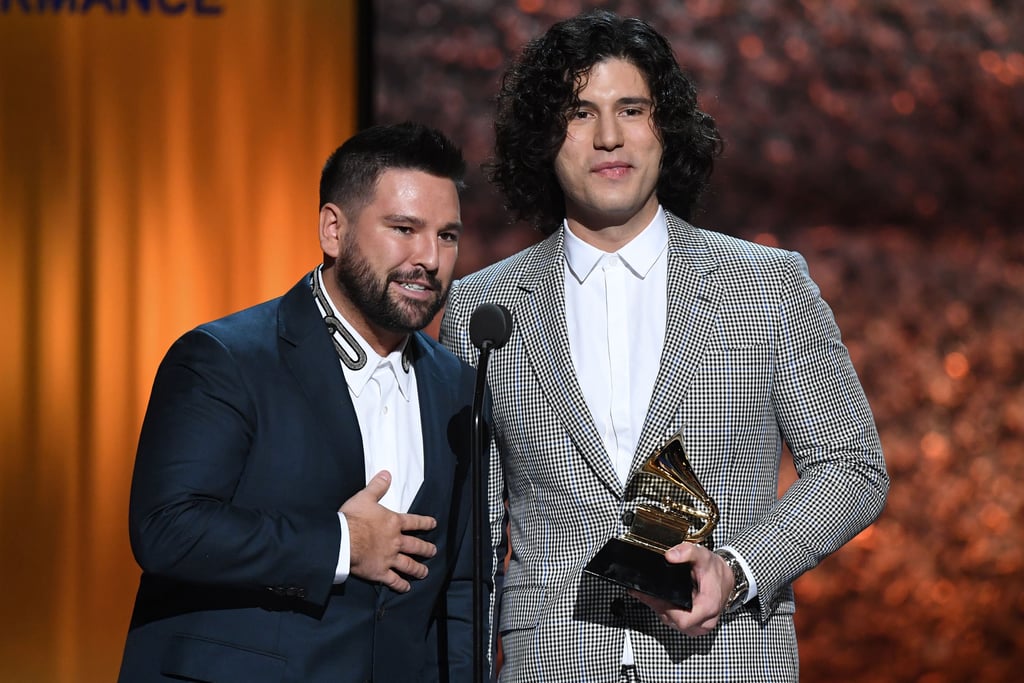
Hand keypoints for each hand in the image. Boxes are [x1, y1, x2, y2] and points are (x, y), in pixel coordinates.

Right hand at [341, 470, 437, 592]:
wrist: (343, 540)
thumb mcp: (365, 497)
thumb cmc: (353, 518)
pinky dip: (401, 585)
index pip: (414, 522)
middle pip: (416, 546)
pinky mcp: (380, 572)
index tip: (433, 525)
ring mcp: (389, 558)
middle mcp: (395, 541)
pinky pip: (394, 580)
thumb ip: (377, 486)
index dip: (425, 523)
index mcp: (393, 523)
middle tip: (433, 552)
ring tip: (424, 573)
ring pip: (409, 565)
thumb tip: (386, 474)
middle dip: (426, 549)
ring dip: (418, 569)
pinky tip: (406, 588)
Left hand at [630, 542, 733, 636]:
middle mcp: (704, 622)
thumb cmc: (715, 570)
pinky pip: (674, 622)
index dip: (665, 608)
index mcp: (708, 607)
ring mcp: (699, 627)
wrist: (726, 578)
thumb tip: (670, 556)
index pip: (682, 619)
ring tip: (651, 593)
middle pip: (672, 620)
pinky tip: (659, 598)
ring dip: (660, 608)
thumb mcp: (702, 555)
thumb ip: (687, 552)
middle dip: (658, 605)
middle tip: (647, 591)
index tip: (654, 595)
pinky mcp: (693, 626)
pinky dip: (664, 610)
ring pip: (671, 622)